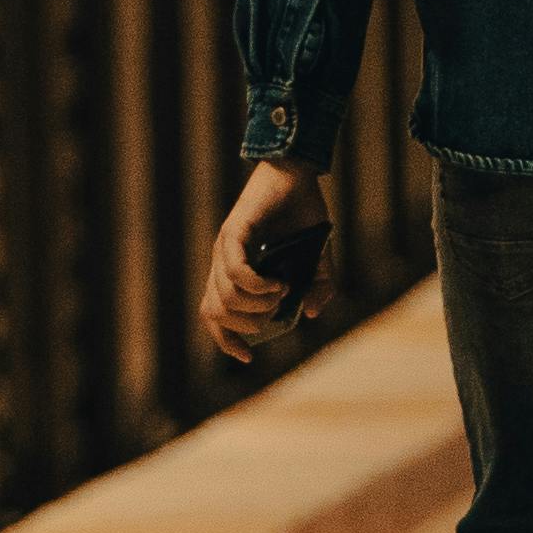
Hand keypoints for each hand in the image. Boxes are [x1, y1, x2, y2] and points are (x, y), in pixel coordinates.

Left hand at [201, 161, 330, 360]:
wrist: (298, 173)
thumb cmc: (303, 213)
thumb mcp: (318, 258)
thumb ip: (318, 287)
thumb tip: (312, 314)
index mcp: (234, 271)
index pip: (214, 315)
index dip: (226, 341)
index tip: (247, 358)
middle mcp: (223, 262)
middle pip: (215, 313)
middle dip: (247, 325)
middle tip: (274, 312)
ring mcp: (225, 247)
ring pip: (225, 297)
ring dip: (257, 305)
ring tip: (281, 292)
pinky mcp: (233, 232)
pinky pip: (236, 271)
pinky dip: (257, 286)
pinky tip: (278, 283)